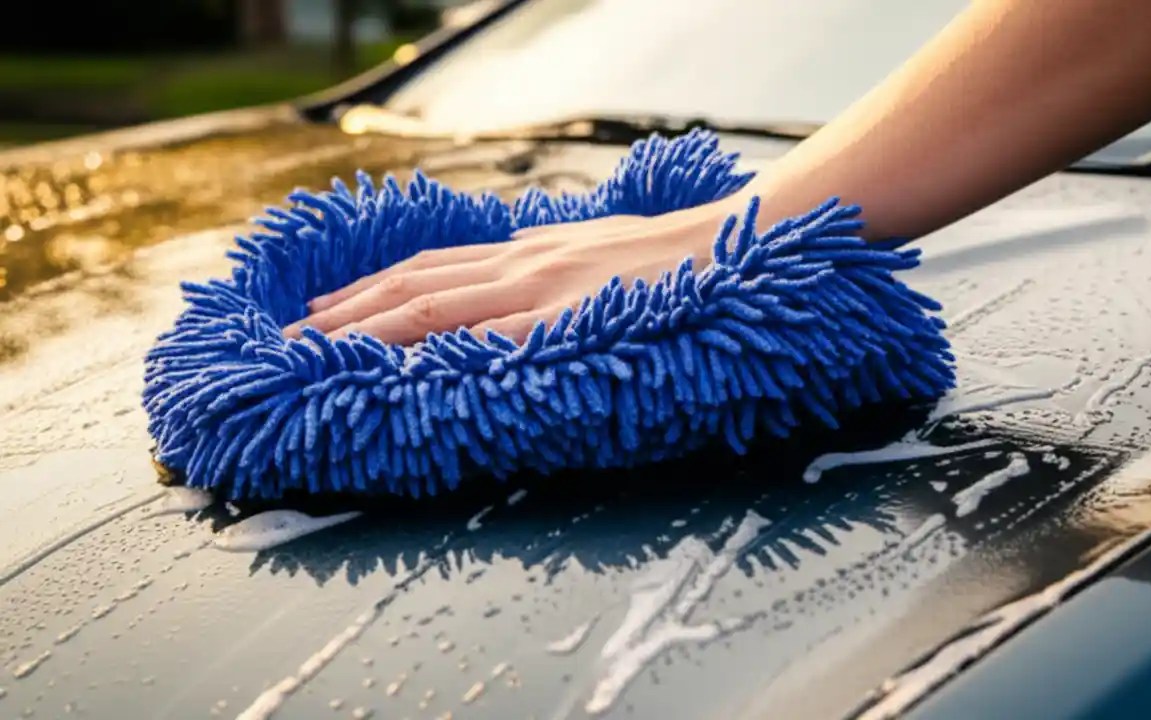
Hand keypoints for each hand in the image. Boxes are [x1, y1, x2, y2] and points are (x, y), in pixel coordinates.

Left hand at [282, 201, 732, 345]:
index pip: (427, 267)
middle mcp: (519, 263)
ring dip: (364, 328)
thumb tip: (511, 294)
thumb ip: (548, 271)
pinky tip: (397, 367)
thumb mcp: (594, 255)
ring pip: (430, 305)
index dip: (366, 288)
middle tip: (285, 337)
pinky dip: (433, 348)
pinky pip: (484, 334)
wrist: (724, 244)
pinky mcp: (563, 315)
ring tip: (311, 350)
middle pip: (411, 283)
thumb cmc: (667, 260)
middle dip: (343, 311)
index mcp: (527, 252)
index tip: (319, 310)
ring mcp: (538, 287)